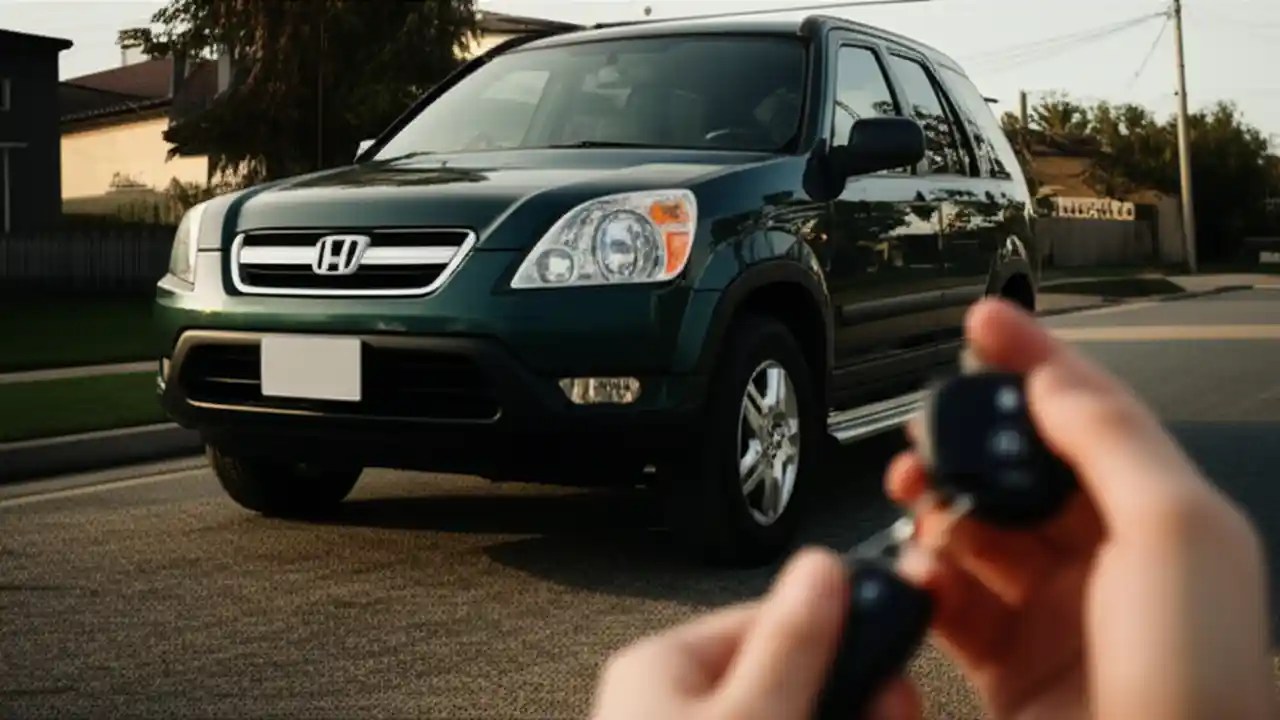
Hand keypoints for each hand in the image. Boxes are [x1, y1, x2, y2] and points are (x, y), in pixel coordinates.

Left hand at [588, 548, 922, 719]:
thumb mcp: (755, 715)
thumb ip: (792, 642)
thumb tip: (822, 567)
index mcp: (660, 668)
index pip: (766, 620)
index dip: (837, 632)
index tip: (889, 646)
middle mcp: (669, 705)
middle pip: (784, 672)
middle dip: (847, 684)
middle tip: (893, 704)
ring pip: (788, 708)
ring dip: (840, 708)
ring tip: (882, 713)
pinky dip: (813, 719)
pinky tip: (857, 719)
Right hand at [891, 298, 1273, 718]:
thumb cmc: (1196, 687)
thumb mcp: (1178, 535)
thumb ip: (1114, 443)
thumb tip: (1052, 382)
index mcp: (1166, 521)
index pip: (1092, 415)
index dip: (1036, 360)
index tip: (985, 323)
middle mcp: (1114, 564)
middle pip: (1025, 470)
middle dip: (970, 441)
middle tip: (927, 432)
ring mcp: (1061, 616)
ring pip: (981, 532)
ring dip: (939, 509)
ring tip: (912, 503)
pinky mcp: (1013, 668)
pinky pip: (955, 604)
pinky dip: (928, 582)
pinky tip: (920, 577)